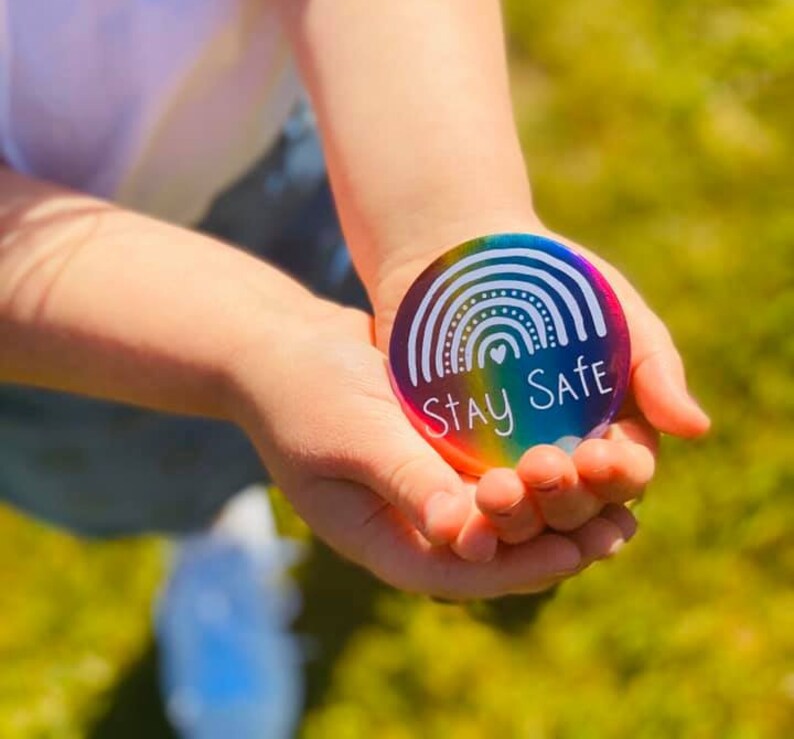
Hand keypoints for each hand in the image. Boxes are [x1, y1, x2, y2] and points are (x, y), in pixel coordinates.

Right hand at [230, 298, 636, 598]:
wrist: (281, 346)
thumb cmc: (305, 391)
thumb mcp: (354, 435)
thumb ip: (407, 482)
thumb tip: (466, 536)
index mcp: (383, 537)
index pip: (461, 573)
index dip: (523, 569)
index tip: (579, 552)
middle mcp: (412, 522)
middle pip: (494, 552)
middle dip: (555, 543)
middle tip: (618, 530)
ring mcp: (426, 487)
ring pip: (503, 514)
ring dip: (557, 510)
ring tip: (619, 498)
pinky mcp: (438, 450)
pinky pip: (495, 469)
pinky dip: (534, 467)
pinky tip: (580, 449)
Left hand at [372, 221, 710, 547]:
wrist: (472, 257)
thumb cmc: (562, 286)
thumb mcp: (618, 316)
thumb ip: (656, 369)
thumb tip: (696, 428)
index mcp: (612, 442)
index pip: (623, 475)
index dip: (618, 473)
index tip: (601, 456)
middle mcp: (561, 469)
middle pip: (571, 507)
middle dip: (564, 496)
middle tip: (543, 469)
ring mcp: (504, 472)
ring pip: (516, 519)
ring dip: (512, 517)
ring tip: (495, 493)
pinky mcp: (447, 468)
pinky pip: (457, 510)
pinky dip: (458, 521)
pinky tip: (451, 516)